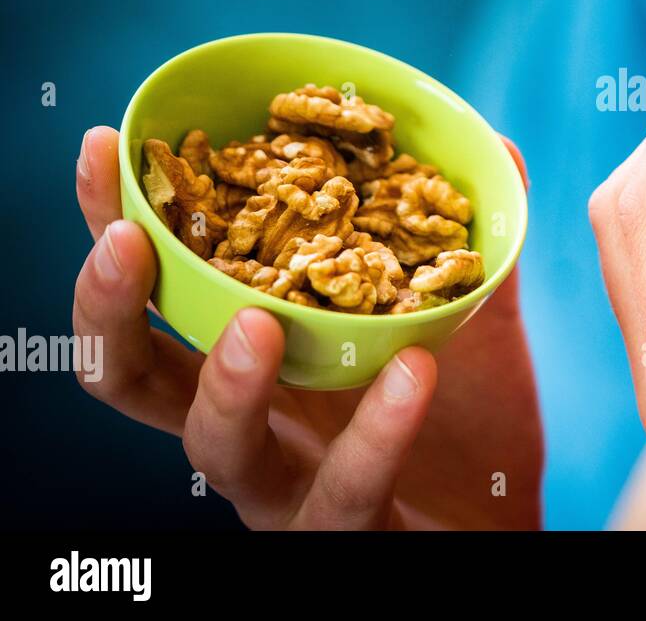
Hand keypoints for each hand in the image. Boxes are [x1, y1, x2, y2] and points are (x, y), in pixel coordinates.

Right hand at [74, 127, 541, 529]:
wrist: (511, 515)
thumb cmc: (469, 414)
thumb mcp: (474, 313)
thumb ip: (471, 239)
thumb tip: (494, 145)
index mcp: (258, 352)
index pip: (162, 287)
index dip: (118, 221)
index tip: (100, 146)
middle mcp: (252, 419)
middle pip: (135, 376)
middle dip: (113, 307)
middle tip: (125, 240)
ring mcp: (287, 485)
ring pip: (215, 447)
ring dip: (226, 383)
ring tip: (256, 324)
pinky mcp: (343, 534)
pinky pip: (346, 491)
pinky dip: (377, 434)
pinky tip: (411, 374)